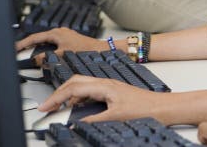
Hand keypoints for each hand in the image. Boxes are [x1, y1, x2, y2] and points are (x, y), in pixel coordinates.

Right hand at [15, 28, 106, 64]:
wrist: (101, 50)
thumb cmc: (86, 49)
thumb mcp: (62, 54)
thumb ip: (47, 57)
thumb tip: (36, 60)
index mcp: (56, 33)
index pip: (34, 37)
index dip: (22, 43)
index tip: (14, 48)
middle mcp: (60, 32)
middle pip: (39, 39)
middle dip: (28, 46)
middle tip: (19, 54)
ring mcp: (64, 36)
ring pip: (45, 43)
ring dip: (37, 50)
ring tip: (29, 57)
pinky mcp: (67, 41)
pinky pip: (51, 46)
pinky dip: (45, 51)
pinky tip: (44, 58)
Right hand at [38, 75, 168, 122]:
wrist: (161, 107)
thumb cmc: (144, 108)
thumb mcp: (114, 117)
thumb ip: (92, 120)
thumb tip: (75, 124)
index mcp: (104, 85)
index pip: (73, 87)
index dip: (56, 97)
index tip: (45, 107)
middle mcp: (105, 82)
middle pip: (75, 82)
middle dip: (59, 92)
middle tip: (47, 106)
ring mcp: (109, 86)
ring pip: (82, 86)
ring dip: (68, 95)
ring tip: (58, 107)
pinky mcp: (112, 92)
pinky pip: (90, 91)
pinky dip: (78, 98)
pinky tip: (76, 107)